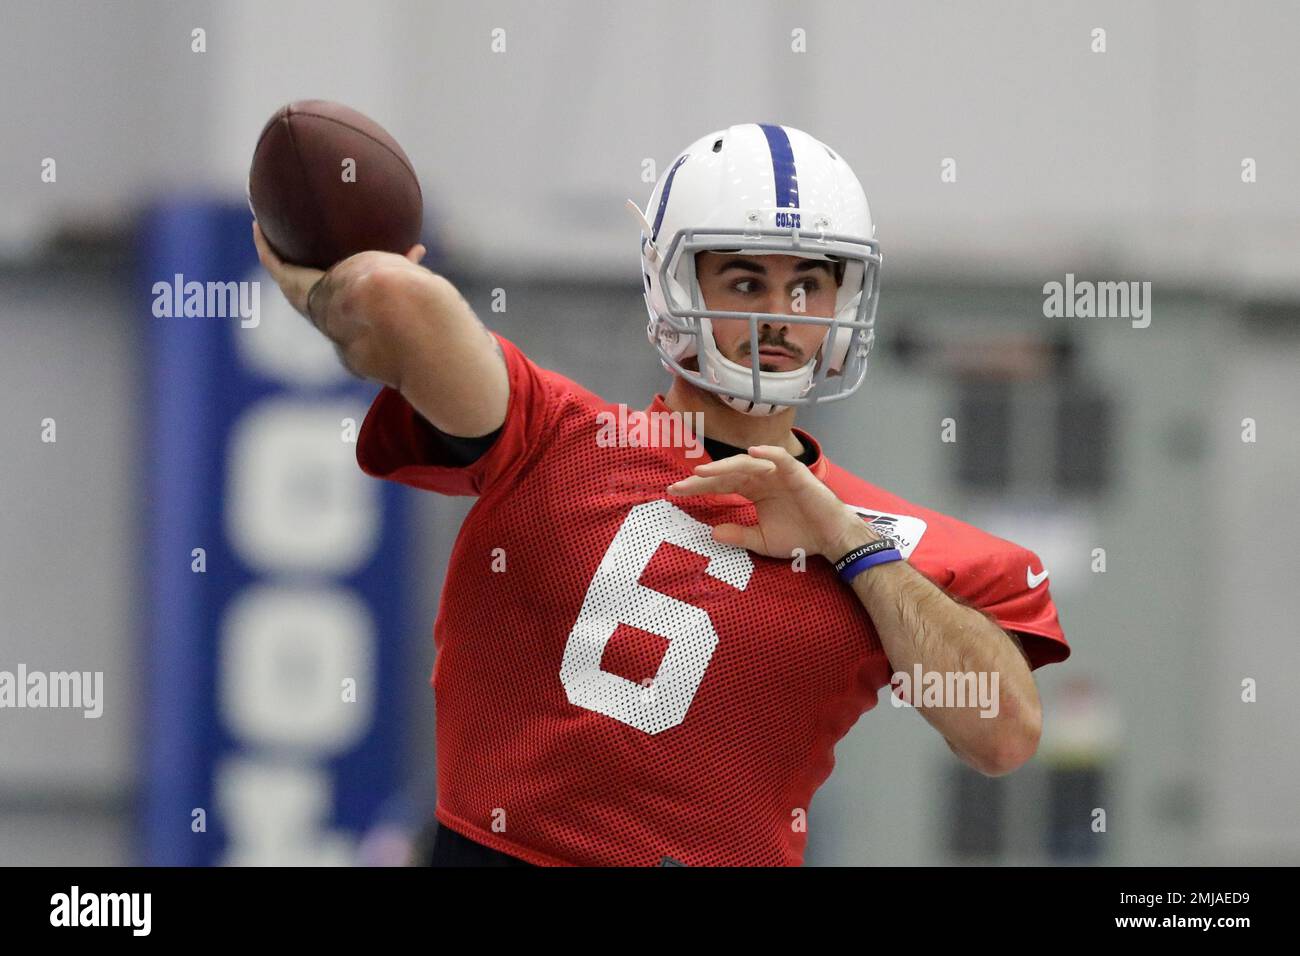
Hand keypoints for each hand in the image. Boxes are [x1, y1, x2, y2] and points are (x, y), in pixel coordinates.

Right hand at [251, 220, 425, 320]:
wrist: (363, 304)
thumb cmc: (384, 294)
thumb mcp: (394, 273)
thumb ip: (404, 262)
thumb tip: (419, 248)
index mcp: (339, 298)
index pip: (329, 286)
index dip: (326, 275)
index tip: (323, 265)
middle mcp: (316, 298)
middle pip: (302, 279)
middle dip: (297, 264)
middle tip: (291, 246)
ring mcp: (299, 291)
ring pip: (282, 268)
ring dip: (273, 251)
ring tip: (264, 231)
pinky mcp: (287, 281)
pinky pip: (271, 258)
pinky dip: (263, 242)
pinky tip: (257, 222)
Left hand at [666, 445, 866, 559]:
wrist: (829, 538)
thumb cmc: (799, 536)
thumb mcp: (761, 540)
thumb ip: (738, 535)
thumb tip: (712, 533)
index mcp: (753, 490)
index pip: (721, 485)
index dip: (698, 487)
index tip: (675, 492)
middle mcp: (762, 477)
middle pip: (728, 472)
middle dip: (702, 478)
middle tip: (679, 485)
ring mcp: (778, 472)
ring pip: (747, 463)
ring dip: (724, 465)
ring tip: (702, 472)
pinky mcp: (796, 472)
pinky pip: (780, 458)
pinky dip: (767, 453)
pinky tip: (751, 452)